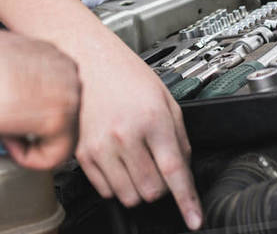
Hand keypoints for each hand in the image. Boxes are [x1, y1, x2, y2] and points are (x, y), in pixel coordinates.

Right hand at [0, 22, 80, 170]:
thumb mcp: (5, 68)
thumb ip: (25, 83)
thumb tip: (26, 103)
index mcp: (54, 55)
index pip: (56, 100)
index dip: (28, 116)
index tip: (6, 115)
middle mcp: (68, 70)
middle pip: (63, 120)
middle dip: (32, 130)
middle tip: (2, 125)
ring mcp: (69, 93)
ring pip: (62, 140)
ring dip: (30, 143)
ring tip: (1, 127)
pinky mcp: (61, 118)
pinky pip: (54, 156)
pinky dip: (29, 158)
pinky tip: (7, 138)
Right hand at [75, 47, 201, 228]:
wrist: (85, 58)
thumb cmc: (124, 73)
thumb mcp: (164, 98)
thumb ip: (179, 136)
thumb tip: (183, 171)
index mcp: (151, 119)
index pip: (174, 172)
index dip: (188, 202)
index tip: (194, 220)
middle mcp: (124, 135)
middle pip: (152, 191)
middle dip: (161, 186)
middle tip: (157, 166)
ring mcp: (100, 146)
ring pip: (128, 196)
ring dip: (138, 188)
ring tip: (136, 162)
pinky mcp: (82, 154)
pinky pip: (105, 190)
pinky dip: (116, 184)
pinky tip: (118, 161)